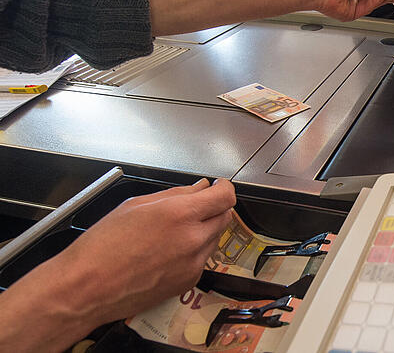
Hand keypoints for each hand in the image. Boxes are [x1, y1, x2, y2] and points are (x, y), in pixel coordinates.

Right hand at [63, 178, 236, 322]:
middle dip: (213, 209)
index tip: (217, 187)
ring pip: (214, 239)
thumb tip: (200, 188)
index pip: (225, 197)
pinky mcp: (189, 282)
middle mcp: (193, 240)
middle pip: (225, 217)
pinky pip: (202, 260)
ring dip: (203, 231)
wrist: (86, 288)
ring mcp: (194, 264)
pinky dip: (192, 253)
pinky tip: (166, 253)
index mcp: (180, 215)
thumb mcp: (135, 205)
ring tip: (170, 234)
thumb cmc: (102, 246)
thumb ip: (176, 194)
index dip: (223, 189)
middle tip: (192, 208)